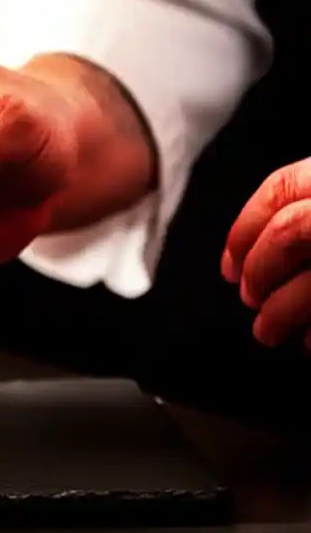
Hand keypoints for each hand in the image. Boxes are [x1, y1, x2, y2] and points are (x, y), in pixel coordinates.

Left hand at [222, 157, 310, 349]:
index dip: (246, 227)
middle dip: (259, 269)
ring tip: (268, 331)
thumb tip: (253, 262)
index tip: (229, 265)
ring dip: (281, 310)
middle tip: (248, 298)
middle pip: (291, 230)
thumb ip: (305, 211)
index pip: (284, 188)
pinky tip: (310, 344)